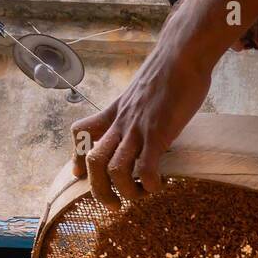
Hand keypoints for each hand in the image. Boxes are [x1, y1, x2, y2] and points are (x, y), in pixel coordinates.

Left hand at [71, 50, 209, 210]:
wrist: (182, 53)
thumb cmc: (168, 71)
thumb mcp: (140, 91)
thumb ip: (136, 109)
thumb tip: (143, 118)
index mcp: (114, 111)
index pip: (80, 132)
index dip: (75, 157)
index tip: (79, 174)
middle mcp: (120, 122)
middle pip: (93, 161)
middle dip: (98, 189)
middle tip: (112, 204)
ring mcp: (138, 128)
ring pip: (115, 169)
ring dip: (125, 191)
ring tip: (139, 195)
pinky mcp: (158, 133)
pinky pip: (147, 168)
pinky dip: (151, 184)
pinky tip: (160, 185)